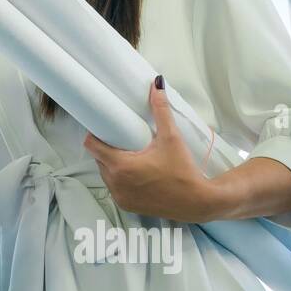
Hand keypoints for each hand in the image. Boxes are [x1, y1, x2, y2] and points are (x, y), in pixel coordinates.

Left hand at [81, 76, 219, 223]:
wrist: (198, 202)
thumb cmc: (183, 170)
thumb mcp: (171, 138)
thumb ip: (161, 110)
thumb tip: (156, 84)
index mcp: (120, 166)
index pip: (92, 145)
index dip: (95, 134)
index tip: (105, 127)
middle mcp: (115, 183)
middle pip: (98, 158)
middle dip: (106, 148)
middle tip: (121, 138)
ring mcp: (120, 197)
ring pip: (105, 174)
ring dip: (112, 164)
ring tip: (129, 154)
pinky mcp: (127, 206)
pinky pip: (115, 188)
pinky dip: (120, 179)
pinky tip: (133, 172)